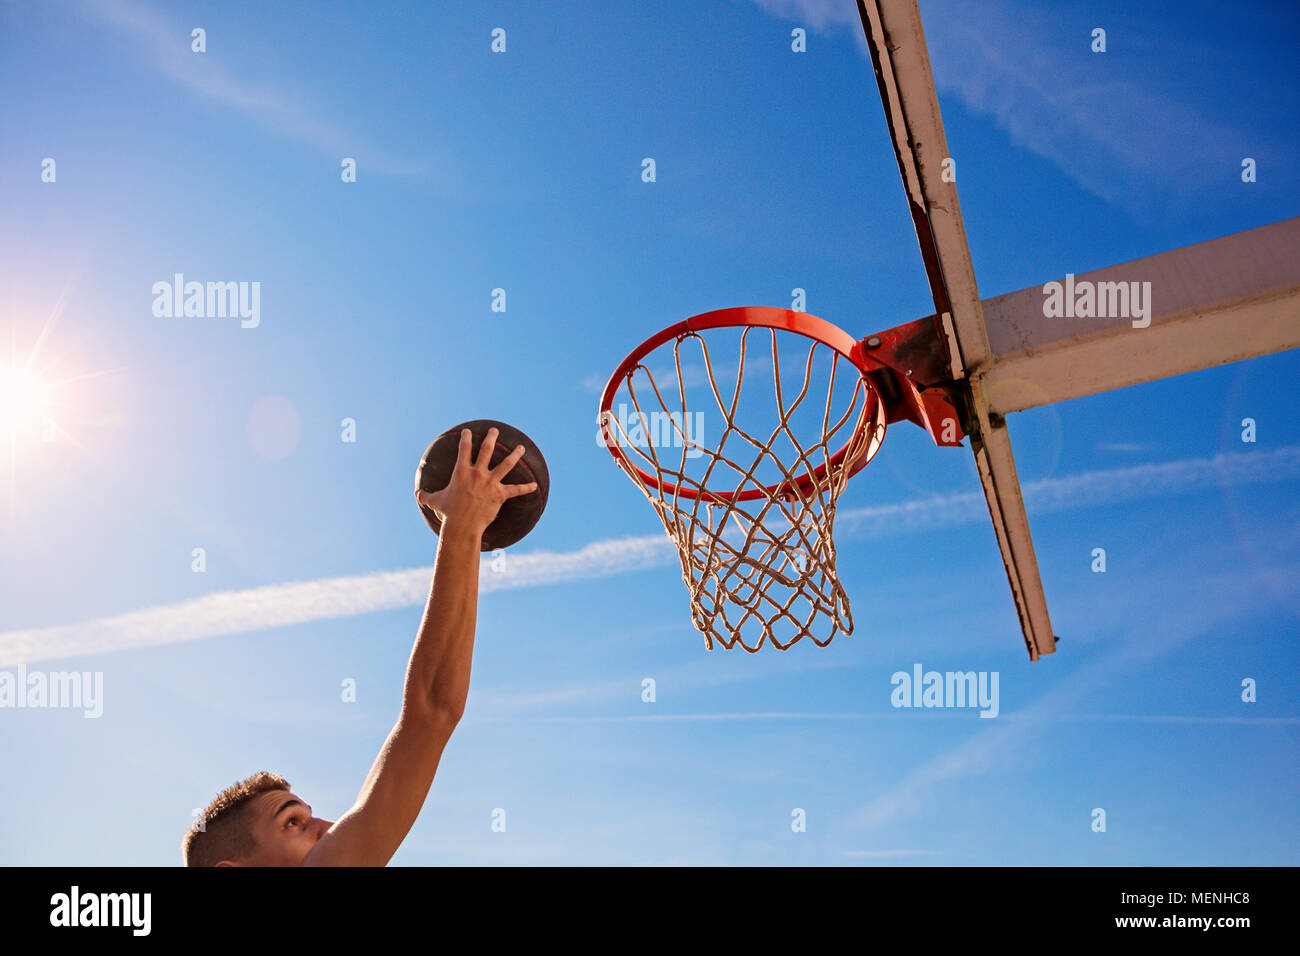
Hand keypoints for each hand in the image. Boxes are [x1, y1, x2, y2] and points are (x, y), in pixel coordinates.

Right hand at [415, 428, 537, 537]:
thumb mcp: (435, 502)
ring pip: (506, 464)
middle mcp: (477, 474)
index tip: (468, 431)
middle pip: (486, 450)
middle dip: (491, 438)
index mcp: (462, 472)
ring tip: (521, 448)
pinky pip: (516, 490)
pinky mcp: (500, 495)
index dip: (466, 439)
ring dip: (515, 455)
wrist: (462, 525)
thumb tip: (416, 494)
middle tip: (495, 430)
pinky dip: (526, 488)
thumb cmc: (448, 513)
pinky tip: (535, 486)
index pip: (464, 450)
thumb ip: (425, 496)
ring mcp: (490, 483)